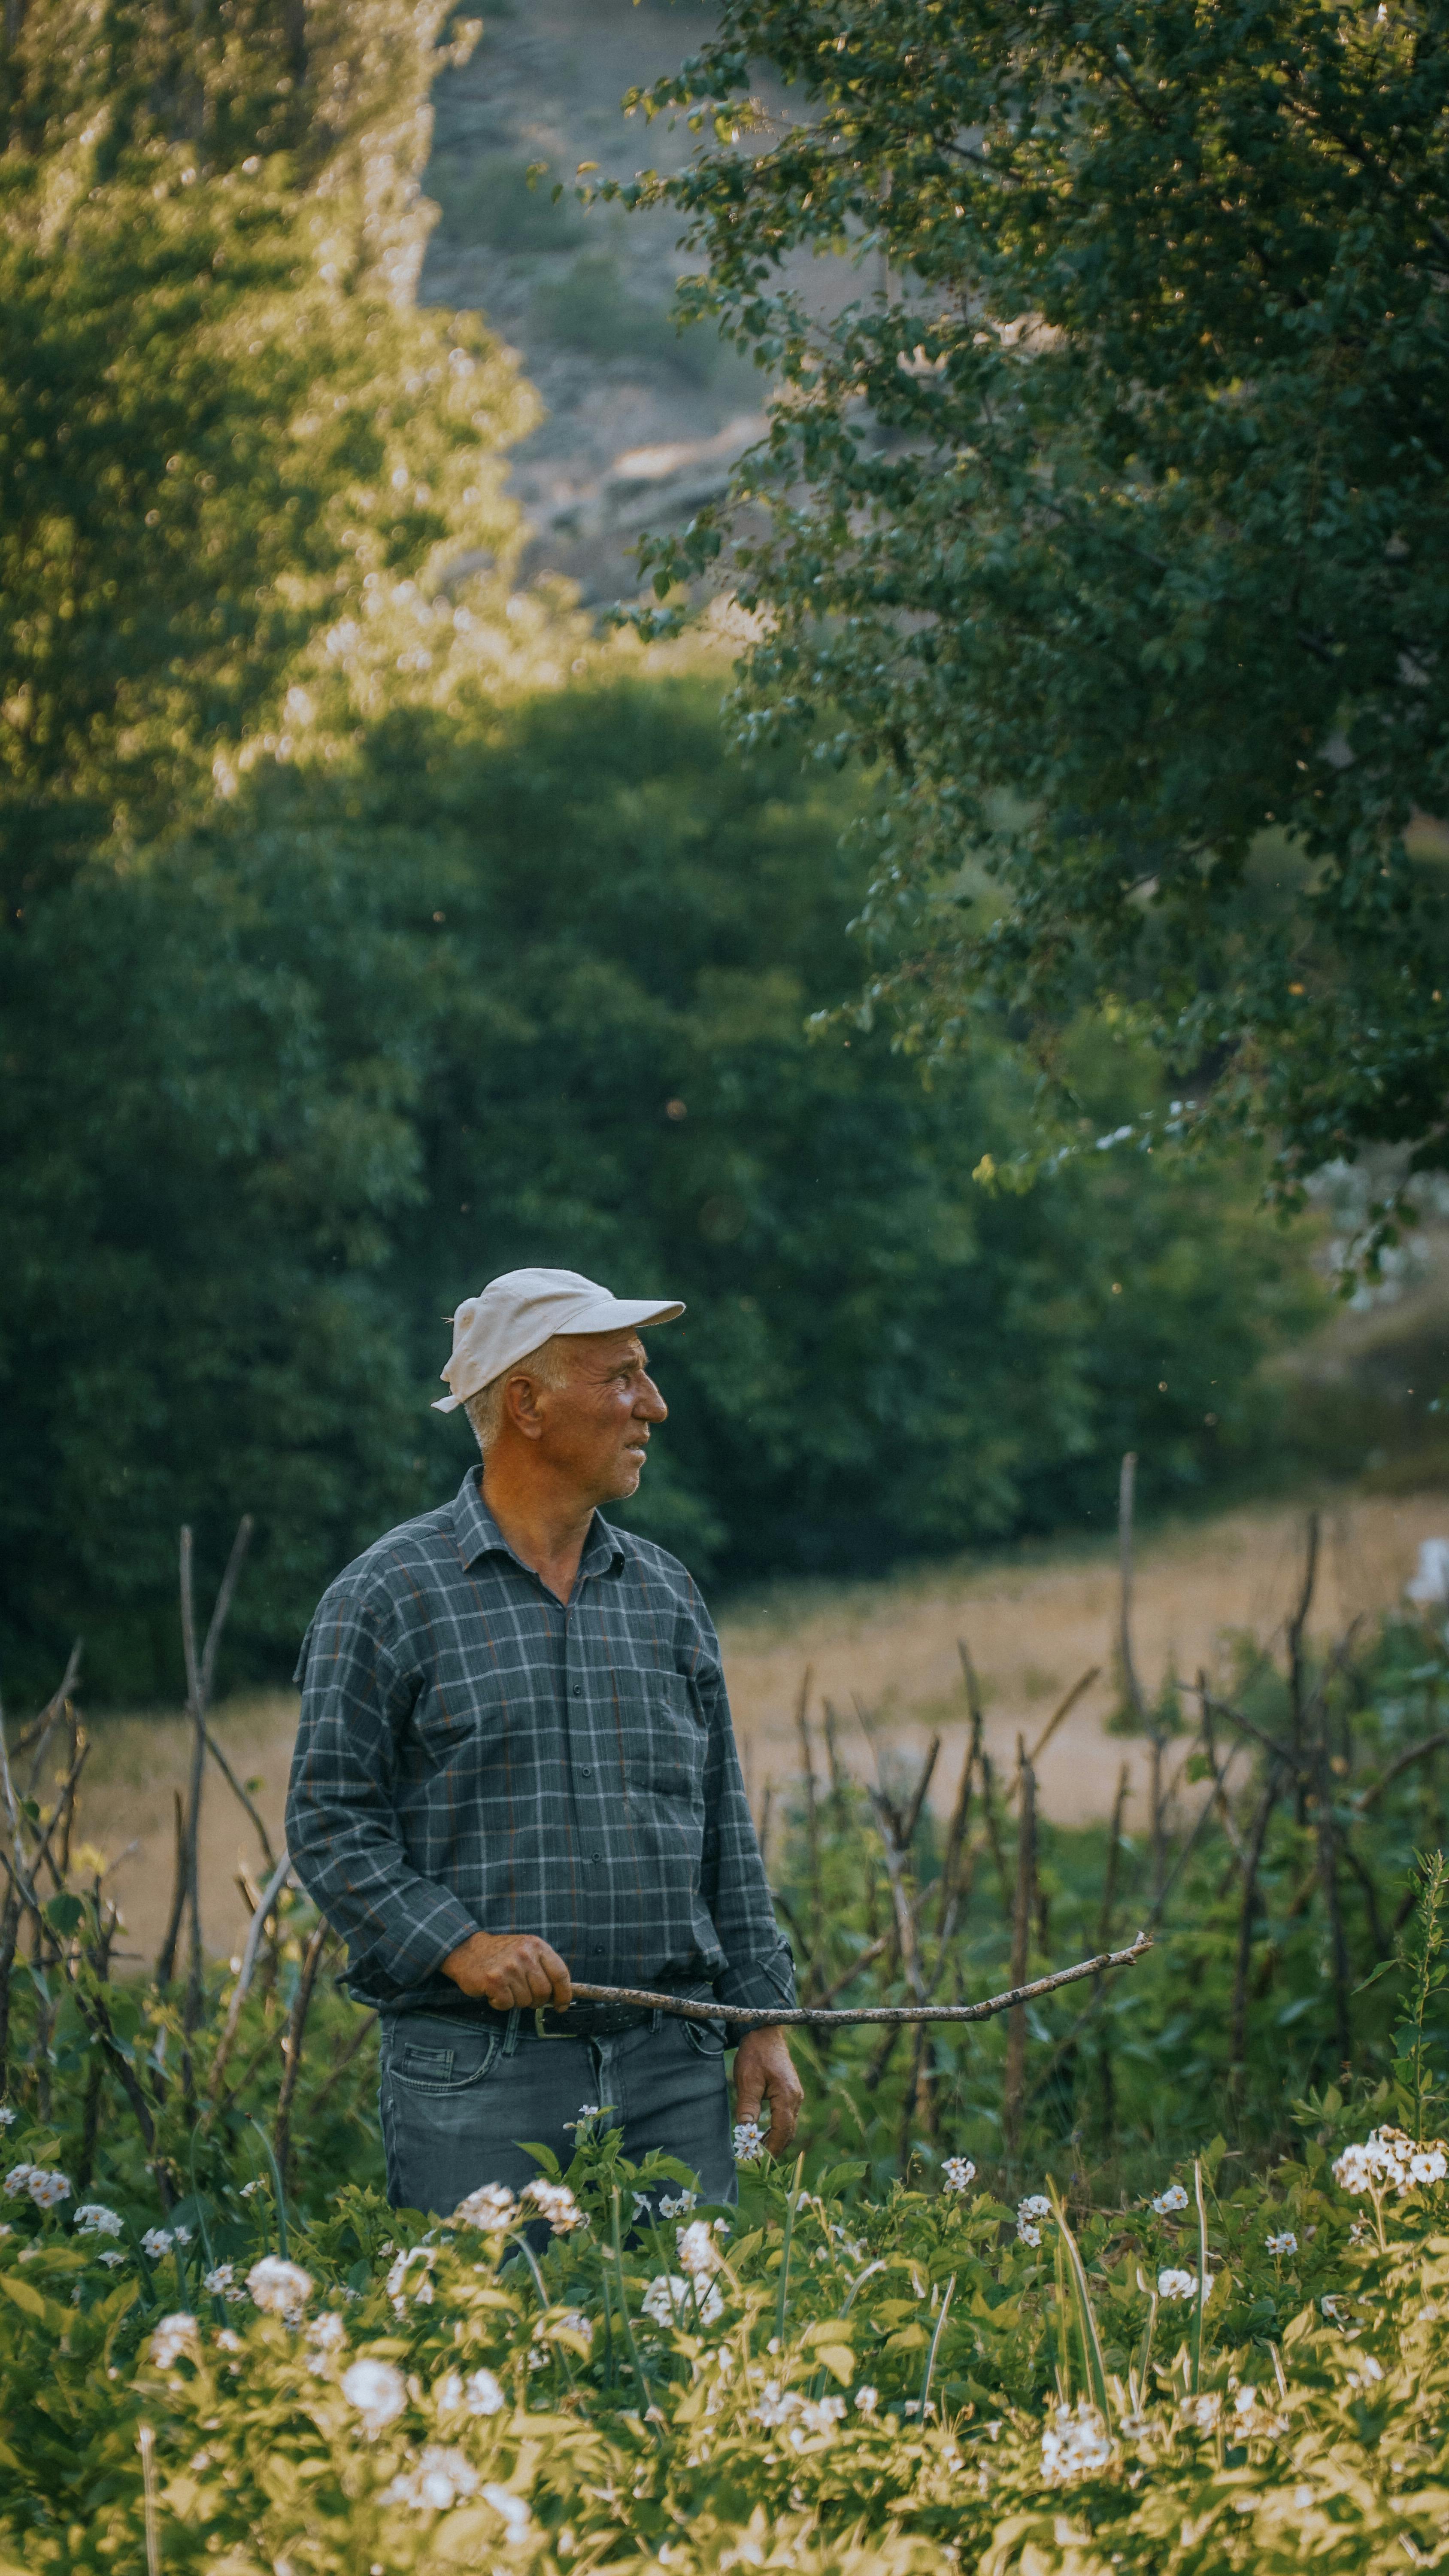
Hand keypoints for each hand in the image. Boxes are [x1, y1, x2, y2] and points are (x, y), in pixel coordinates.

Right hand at [441, 1930, 571, 2009]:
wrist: (467, 1950)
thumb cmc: (501, 1955)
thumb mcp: (527, 1952)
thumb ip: (544, 1969)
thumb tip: (562, 1997)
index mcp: (537, 1946)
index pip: (560, 1974)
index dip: (564, 1994)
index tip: (562, 2005)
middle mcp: (524, 1954)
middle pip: (543, 1992)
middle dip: (536, 2000)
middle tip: (524, 1995)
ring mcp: (509, 1967)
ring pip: (525, 2001)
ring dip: (515, 2000)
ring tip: (505, 1986)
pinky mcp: (494, 1980)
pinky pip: (506, 2005)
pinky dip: (500, 2003)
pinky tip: (494, 1991)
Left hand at [733, 2025, 802, 2158]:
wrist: (765, 2031)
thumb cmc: (756, 2053)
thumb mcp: (747, 2079)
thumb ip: (747, 2105)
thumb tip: (745, 2131)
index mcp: (787, 2095)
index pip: (782, 2131)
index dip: (770, 2149)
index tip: (758, 2162)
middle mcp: (796, 2097)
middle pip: (788, 2132)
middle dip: (773, 2149)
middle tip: (756, 2162)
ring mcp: (795, 2095)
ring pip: (788, 2126)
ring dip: (775, 2140)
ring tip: (757, 2152)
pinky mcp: (791, 2092)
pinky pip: (786, 2117)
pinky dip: (777, 2130)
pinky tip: (763, 2134)